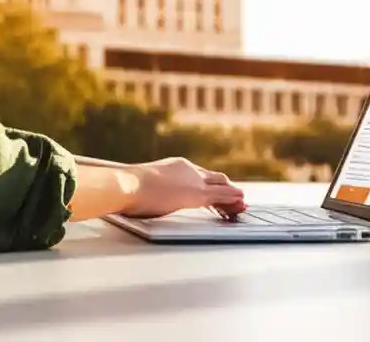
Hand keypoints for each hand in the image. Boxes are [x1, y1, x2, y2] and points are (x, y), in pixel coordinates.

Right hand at [122, 157, 246, 218]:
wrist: (129, 184)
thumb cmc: (128, 188)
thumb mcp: (142, 186)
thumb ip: (150, 189)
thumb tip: (141, 199)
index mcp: (175, 166)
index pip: (199, 174)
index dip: (210, 183)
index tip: (216, 191)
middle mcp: (188, 169)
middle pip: (214, 177)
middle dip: (225, 188)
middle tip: (235, 197)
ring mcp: (194, 180)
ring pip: (221, 186)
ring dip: (233, 196)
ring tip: (242, 204)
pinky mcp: (197, 193)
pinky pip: (221, 196)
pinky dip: (233, 199)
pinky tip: (240, 202)